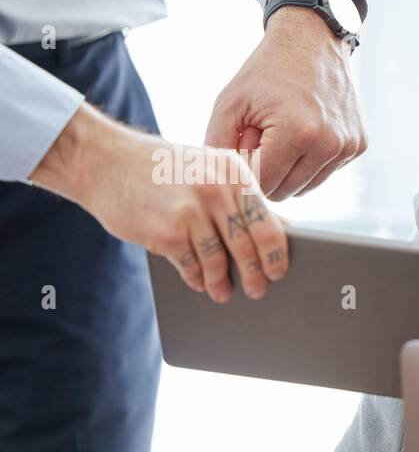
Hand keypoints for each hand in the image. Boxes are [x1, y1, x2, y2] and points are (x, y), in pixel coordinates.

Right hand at [31, 104, 289, 301]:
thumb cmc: (162, 169)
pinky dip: (196, 278)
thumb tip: (282, 230)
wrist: (104, 160)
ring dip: (222, 282)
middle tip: (258, 290)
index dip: (276, 255)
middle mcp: (216, 190)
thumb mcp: (208, 169)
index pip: (267, 224)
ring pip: (219, 261)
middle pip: (247, 246)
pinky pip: (191, 266)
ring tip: (222, 291)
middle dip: (255, 274)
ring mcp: (191, 212)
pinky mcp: (166, 232)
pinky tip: (198, 282)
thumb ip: (241, 197)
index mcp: (234, 173)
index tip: (279, 272)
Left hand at [205, 0, 365, 200]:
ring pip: (305, 188)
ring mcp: (348, 146)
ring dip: (287, 169)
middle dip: (266, 171)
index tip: (241, 145)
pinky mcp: (358, 146)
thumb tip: (222, 185)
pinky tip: (303, 133)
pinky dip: (308, 161)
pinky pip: (323, 173)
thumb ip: (218, 147)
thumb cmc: (267, 71)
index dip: (245, 169)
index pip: (262, 183)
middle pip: (284, 191)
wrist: (312, 42)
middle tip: (261, 138)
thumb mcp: (230, 103)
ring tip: (282, 135)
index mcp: (297, 133)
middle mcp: (329, 143)